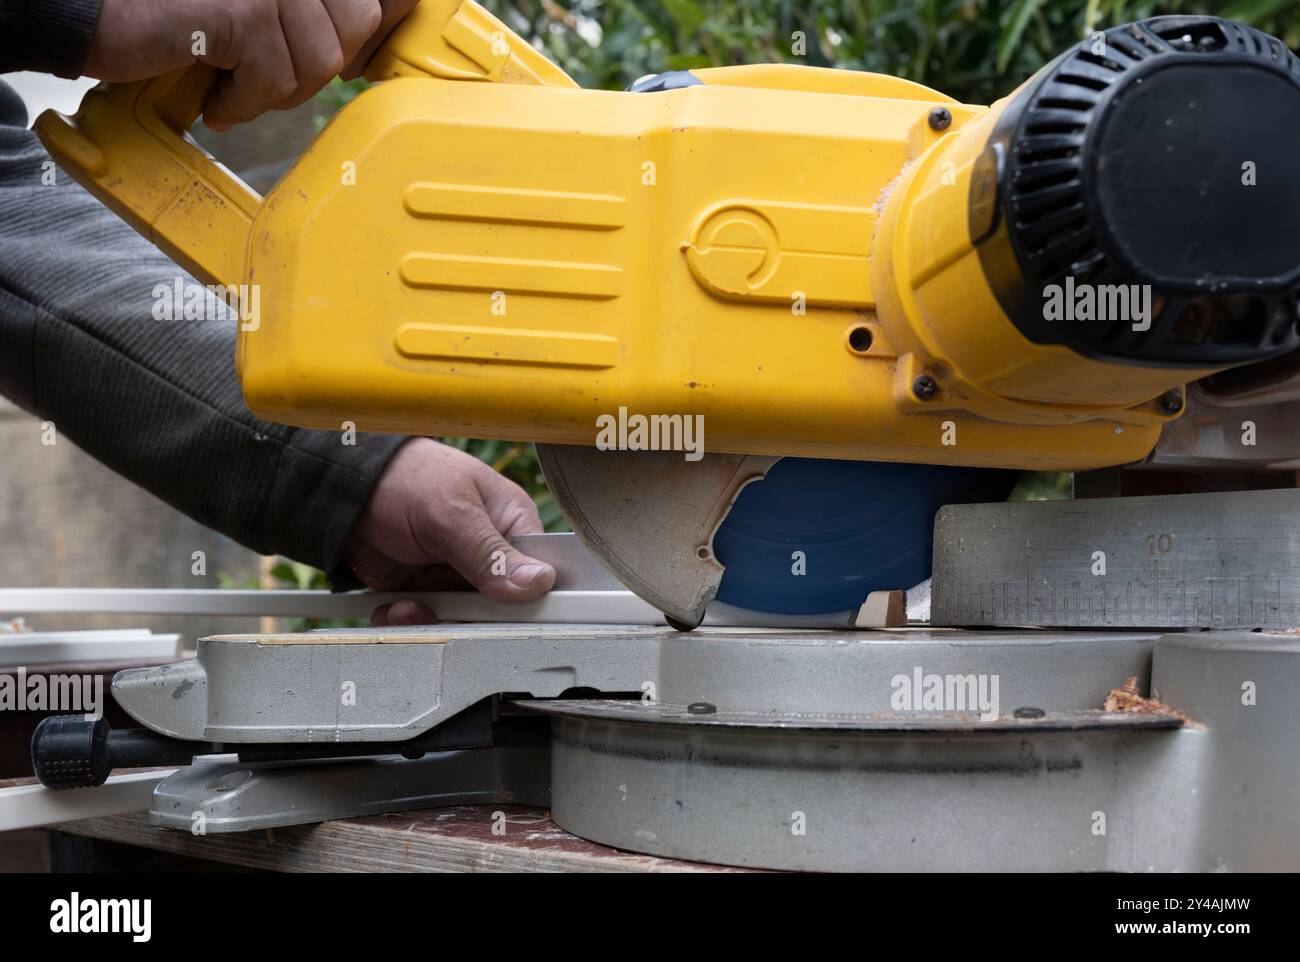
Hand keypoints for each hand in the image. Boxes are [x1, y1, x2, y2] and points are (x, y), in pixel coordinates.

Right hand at [83, 0, 417, 128]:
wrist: (92, 8)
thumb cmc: (174, 9)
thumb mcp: (257, 4)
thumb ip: (308, 11)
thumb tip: (362, 44)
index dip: (371, 28)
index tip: (345, 57)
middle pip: (356, 25)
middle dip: (313, 65)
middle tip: (265, 72)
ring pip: (319, 61)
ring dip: (275, 88)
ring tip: (233, 81)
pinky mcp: (245, 10)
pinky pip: (274, 81)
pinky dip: (241, 101)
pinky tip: (212, 90)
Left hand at [342, 439, 556, 625]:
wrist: (344, 485)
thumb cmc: (405, 476)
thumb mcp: (450, 511)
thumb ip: (489, 552)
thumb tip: (538, 582)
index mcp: (512, 525)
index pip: (538, 577)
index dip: (526, 605)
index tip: (501, 620)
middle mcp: (490, 555)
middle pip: (500, 610)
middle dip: (466, 620)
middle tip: (439, 613)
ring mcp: (457, 575)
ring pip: (461, 622)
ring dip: (430, 623)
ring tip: (404, 609)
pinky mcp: (426, 590)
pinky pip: (427, 621)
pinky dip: (406, 623)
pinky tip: (391, 610)